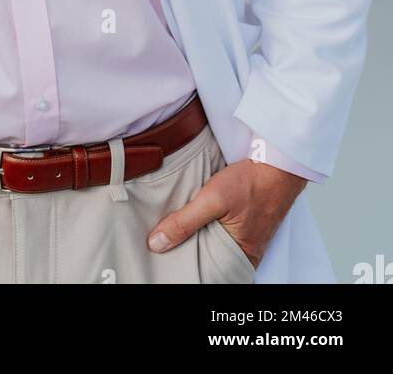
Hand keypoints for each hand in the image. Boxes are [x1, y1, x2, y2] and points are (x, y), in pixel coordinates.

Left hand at [147, 158, 306, 269]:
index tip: (169, 260)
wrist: (278, 161)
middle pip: (214, 260)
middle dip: (194, 254)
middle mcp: (249, 253)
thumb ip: (184, 221)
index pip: (209, 272)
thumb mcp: (212, 199)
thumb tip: (156, 243)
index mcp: (241, 256)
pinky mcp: (252, 224)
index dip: (190, 266)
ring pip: (221, 247)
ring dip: (204, 241)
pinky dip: (215, 230)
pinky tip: (203, 221)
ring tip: (182, 234)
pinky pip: (229, 235)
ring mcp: (252, 239)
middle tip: (171, 247)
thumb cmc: (252, 181)